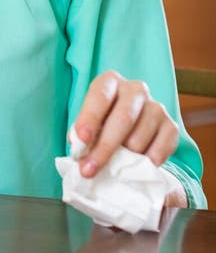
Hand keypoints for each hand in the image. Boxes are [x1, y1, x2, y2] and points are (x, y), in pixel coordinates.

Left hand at [72, 71, 181, 201]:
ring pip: (140, 138)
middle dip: (104, 147)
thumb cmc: (101, 124)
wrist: (128, 131)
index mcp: (110, 81)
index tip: (81, 141)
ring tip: (114, 166)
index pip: (100, 96)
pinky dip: (145, 163)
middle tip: (89, 170)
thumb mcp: (88, 124)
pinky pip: (160, 149)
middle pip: (123, 118)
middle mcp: (135, 89)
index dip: (90, 118)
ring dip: (124, 158)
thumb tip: (80, 149)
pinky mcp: (171, 126)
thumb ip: (83, 135)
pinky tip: (135, 166)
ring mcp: (156, 106)